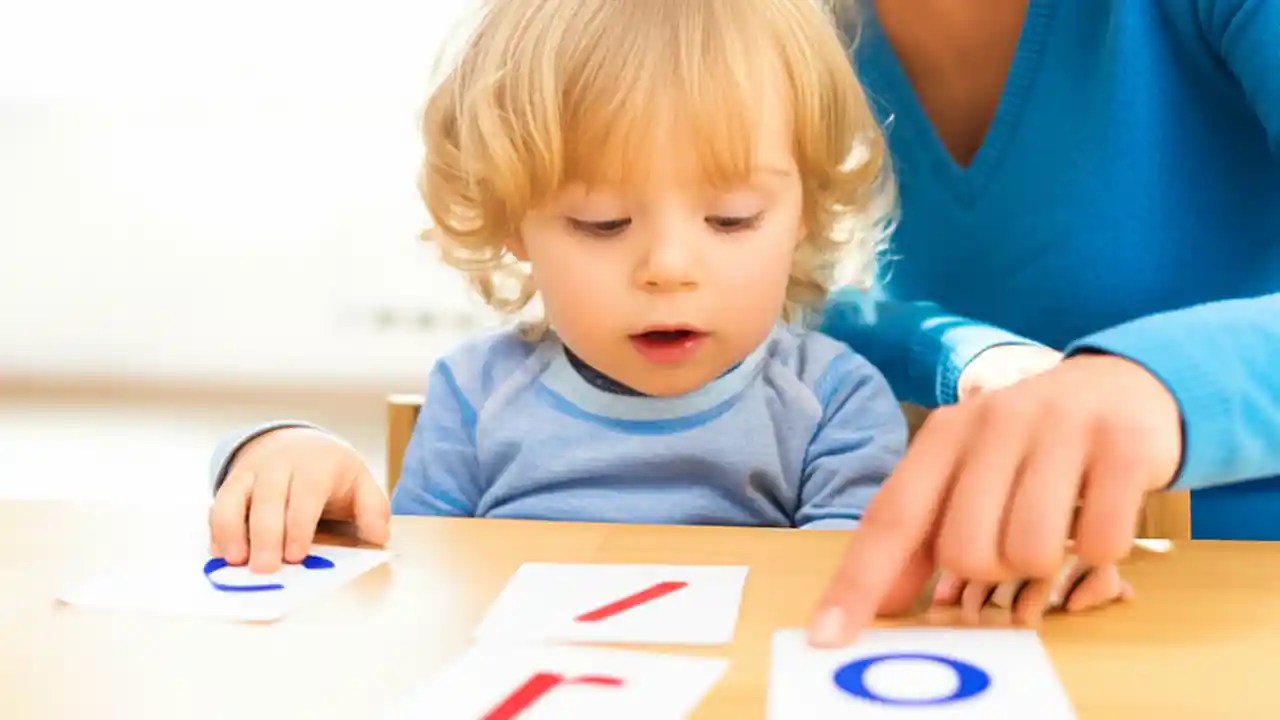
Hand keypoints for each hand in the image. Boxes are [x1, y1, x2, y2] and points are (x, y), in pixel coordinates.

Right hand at [208, 427, 390, 572]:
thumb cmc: (332, 472)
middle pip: (267, 499)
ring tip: (235, 562)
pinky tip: (220, 553)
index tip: (296, 555)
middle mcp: (280, 464)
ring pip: (234, 498)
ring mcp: (252, 472)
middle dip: (265, 536)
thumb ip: (373, 508)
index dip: (299, 525)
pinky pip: (218, 504)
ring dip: (231, 530)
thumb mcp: (360, 482)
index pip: (305, 495)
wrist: (298, 443)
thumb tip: (379, 536)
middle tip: (265, 569)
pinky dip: (217, 529)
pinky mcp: (232, 482)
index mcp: (316, 465)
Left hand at [808, 353, 1180, 646]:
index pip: (892, 517)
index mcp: (944, 435)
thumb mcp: (969, 474)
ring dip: (1046, 563)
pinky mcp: (1121, 444)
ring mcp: (1059, 427)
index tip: (829, 637)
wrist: (1122, 386)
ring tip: (1058, 527)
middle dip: (990, 570)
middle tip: (1014, 542)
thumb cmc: (1031, 447)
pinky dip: (1100, 551)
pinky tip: (1099, 513)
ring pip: (1030, 551)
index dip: (860, 581)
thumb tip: (880, 605)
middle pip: (965, 550)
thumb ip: (923, 535)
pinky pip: (1100, 543)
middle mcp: (993, 421)